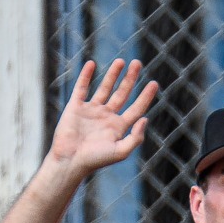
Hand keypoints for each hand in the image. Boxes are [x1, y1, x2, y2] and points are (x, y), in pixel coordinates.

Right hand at [47, 59, 158, 179]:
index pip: (136, 108)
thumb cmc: (95, 160)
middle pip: (122, 93)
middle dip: (130, 79)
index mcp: (118, 127)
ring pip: (104, 88)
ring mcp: (91, 111)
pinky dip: (85, 76)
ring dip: (112, 74)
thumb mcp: (121, 152)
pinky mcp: (75, 107)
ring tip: (121, 61)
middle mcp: (106, 117)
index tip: (154, 83)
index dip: (146, 96)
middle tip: (137, 63)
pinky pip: (81, 88)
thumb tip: (145, 118)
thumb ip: (135, 138)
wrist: (70, 161)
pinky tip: (91, 64)